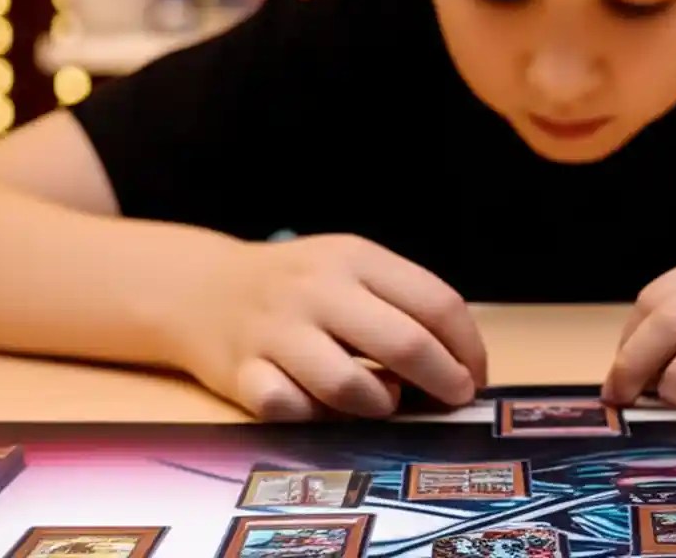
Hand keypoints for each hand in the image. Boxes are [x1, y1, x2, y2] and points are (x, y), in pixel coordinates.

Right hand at [170, 234, 486, 421]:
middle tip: (452, 399)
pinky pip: (290, 409)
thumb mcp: (351, 269)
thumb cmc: (299, 285)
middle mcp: (317, 290)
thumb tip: (460, 362)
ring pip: (349, 386)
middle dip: (443, 381)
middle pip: (404, 345)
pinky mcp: (241, 373)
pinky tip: (319, 405)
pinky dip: (314, 417)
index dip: (468, 348)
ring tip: (383, 400)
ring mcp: (276, 331)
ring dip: (380, 405)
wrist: (200, 288)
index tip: (475, 375)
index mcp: (355, 258)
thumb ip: (401, 303)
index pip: (436, 303)